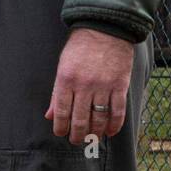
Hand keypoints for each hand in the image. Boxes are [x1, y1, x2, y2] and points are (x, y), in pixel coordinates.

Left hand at [45, 28, 134, 145]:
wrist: (105, 29)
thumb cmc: (80, 47)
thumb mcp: (62, 66)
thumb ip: (57, 92)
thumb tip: (50, 115)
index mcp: (66, 79)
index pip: (62, 111)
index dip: (61, 126)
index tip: (61, 134)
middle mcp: (84, 85)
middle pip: (80, 118)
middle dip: (77, 134)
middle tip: (76, 141)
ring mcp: (103, 86)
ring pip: (99, 118)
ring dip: (95, 132)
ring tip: (92, 138)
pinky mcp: (120, 86)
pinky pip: (118, 111)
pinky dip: (115, 125)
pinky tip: (110, 132)